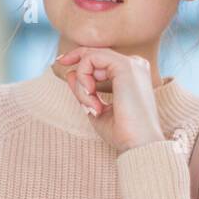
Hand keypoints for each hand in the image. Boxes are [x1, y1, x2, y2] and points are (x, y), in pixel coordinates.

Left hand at [51, 47, 165, 153]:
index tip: (60, 62)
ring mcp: (132, 63)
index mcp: (131, 74)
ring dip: (81, 83)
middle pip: (93, 55)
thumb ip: (83, 90)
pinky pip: (91, 59)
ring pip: (90, 57)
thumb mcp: (95, 107)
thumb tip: (70, 72)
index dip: (79, 58)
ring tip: (91, 104)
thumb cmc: (121, 132)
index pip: (101, 58)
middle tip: (80, 95)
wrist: (138, 144)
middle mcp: (134, 65)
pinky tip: (90, 95)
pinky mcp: (126, 66)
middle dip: (78, 75)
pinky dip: (83, 77)